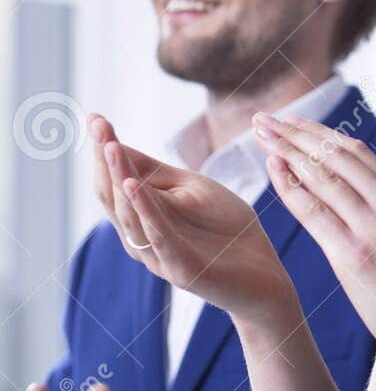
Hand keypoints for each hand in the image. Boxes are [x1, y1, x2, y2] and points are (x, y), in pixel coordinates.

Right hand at [93, 115, 296, 329]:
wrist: (265, 274)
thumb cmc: (228, 229)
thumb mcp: (194, 190)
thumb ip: (157, 173)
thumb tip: (115, 144)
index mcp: (144, 217)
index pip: (116, 179)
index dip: (105, 149)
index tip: (94, 116)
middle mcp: (142, 236)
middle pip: (114, 195)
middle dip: (105, 158)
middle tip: (96, 125)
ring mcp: (159, 254)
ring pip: (130, 214)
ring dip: (119, 177)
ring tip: (110, 146)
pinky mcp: (181, 268)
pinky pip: (158, 235)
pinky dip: (144, 209)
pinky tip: (132, 185)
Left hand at [249, 113, 375, 380]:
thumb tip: (357, 200)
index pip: (358, 153)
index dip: (321, 134)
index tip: (294, 123)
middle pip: (336, 155)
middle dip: (297, 132)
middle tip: (266, 119)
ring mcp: (374, 228)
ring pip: (323, 175)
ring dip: (287, 150)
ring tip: (260, 135)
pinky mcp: (355, 255)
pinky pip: (314, 211)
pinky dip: (290, 187)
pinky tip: (272, 170)